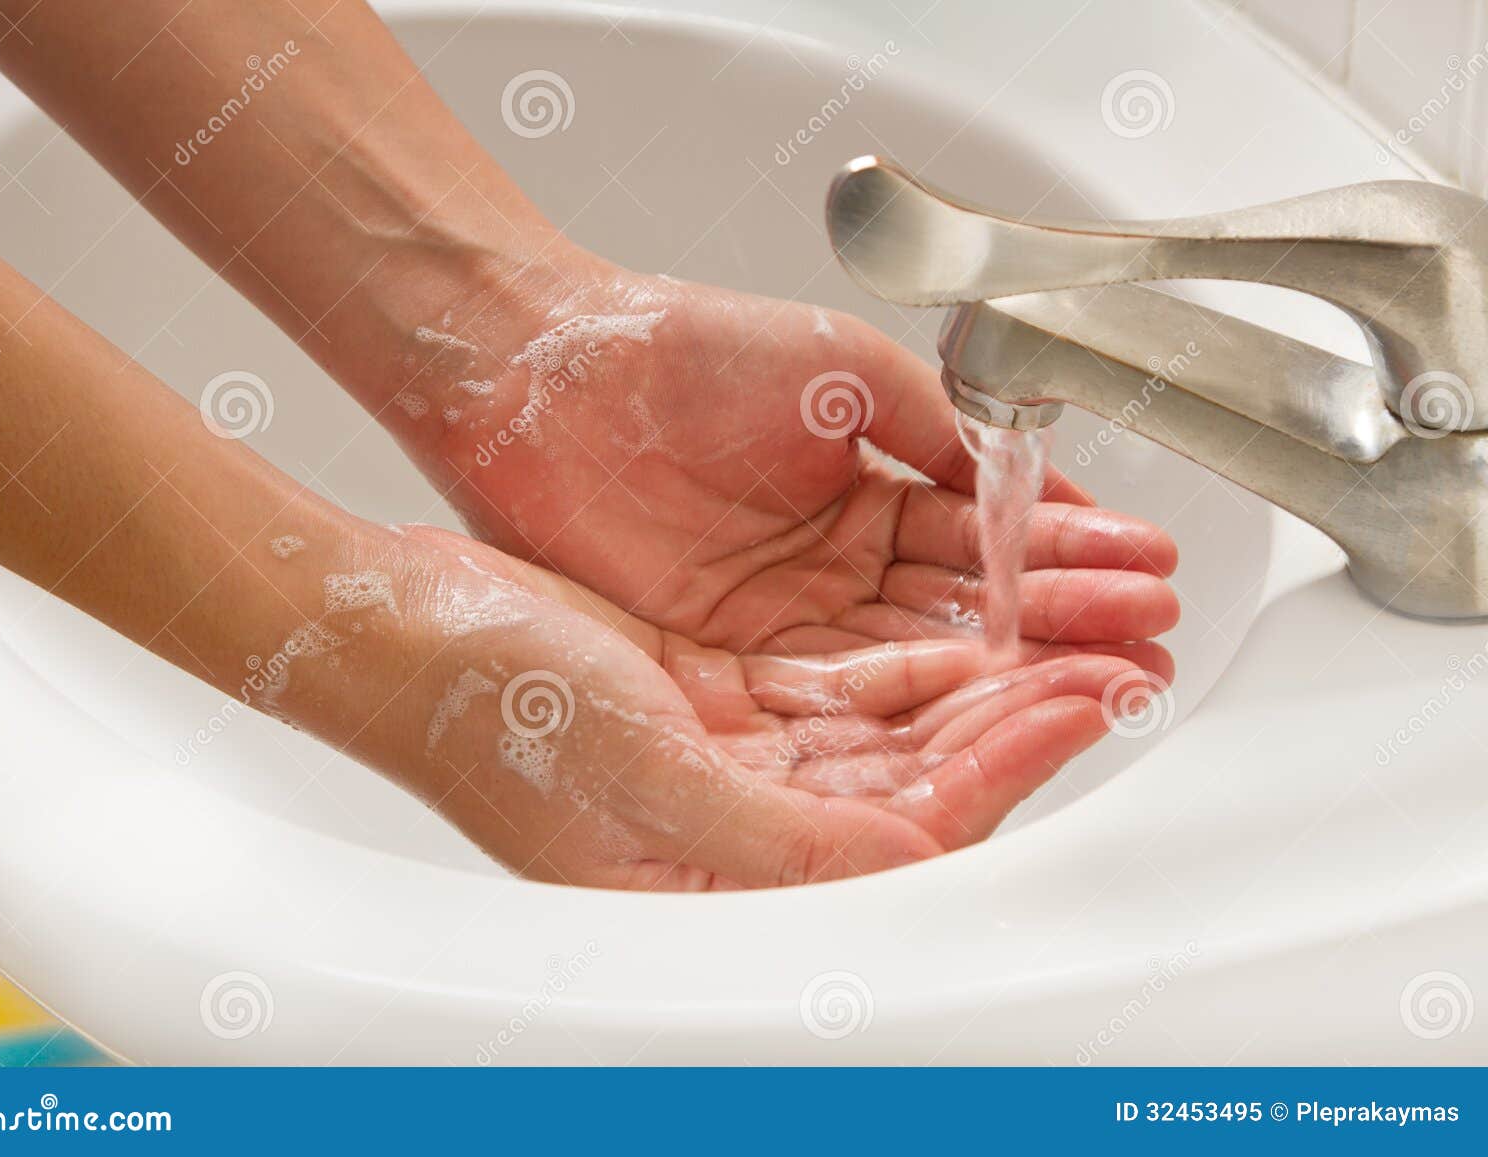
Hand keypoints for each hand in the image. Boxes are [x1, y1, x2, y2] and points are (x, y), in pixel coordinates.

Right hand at [279, 521, 1161, 889]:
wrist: (404, 630)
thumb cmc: (487, 713)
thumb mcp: (638, 781)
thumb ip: (781, 841)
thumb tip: (914, 861)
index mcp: (724, 877)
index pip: (904, 834)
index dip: (1001, 770)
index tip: (1078, 704)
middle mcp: (744, 827)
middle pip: (921, 781)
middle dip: (1022, 720)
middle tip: (1116, 661)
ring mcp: (739, 759)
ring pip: (896, 726)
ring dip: (986, 680)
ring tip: (1073, 637)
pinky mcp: (724, 696)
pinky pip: (847, 680)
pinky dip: (917, 652)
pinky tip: (975, 622)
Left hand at [376, 255, 1178, 670]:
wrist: (548, 378)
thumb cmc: (685, 350)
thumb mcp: (842, 367)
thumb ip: (937, 429)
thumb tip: (1025, 481)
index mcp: (871, 488)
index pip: (986, 539)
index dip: (1069, 557)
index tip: (1148, 574)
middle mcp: (837, 565)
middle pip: (968, 612)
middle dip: (1066, 626)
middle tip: (1151, 646)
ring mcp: (788, 620)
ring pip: (919, 659)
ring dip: (1013, 674)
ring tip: (1106, 683)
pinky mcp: (732, 662)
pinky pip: (841, 692)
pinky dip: (917, 702)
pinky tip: (992, 710)